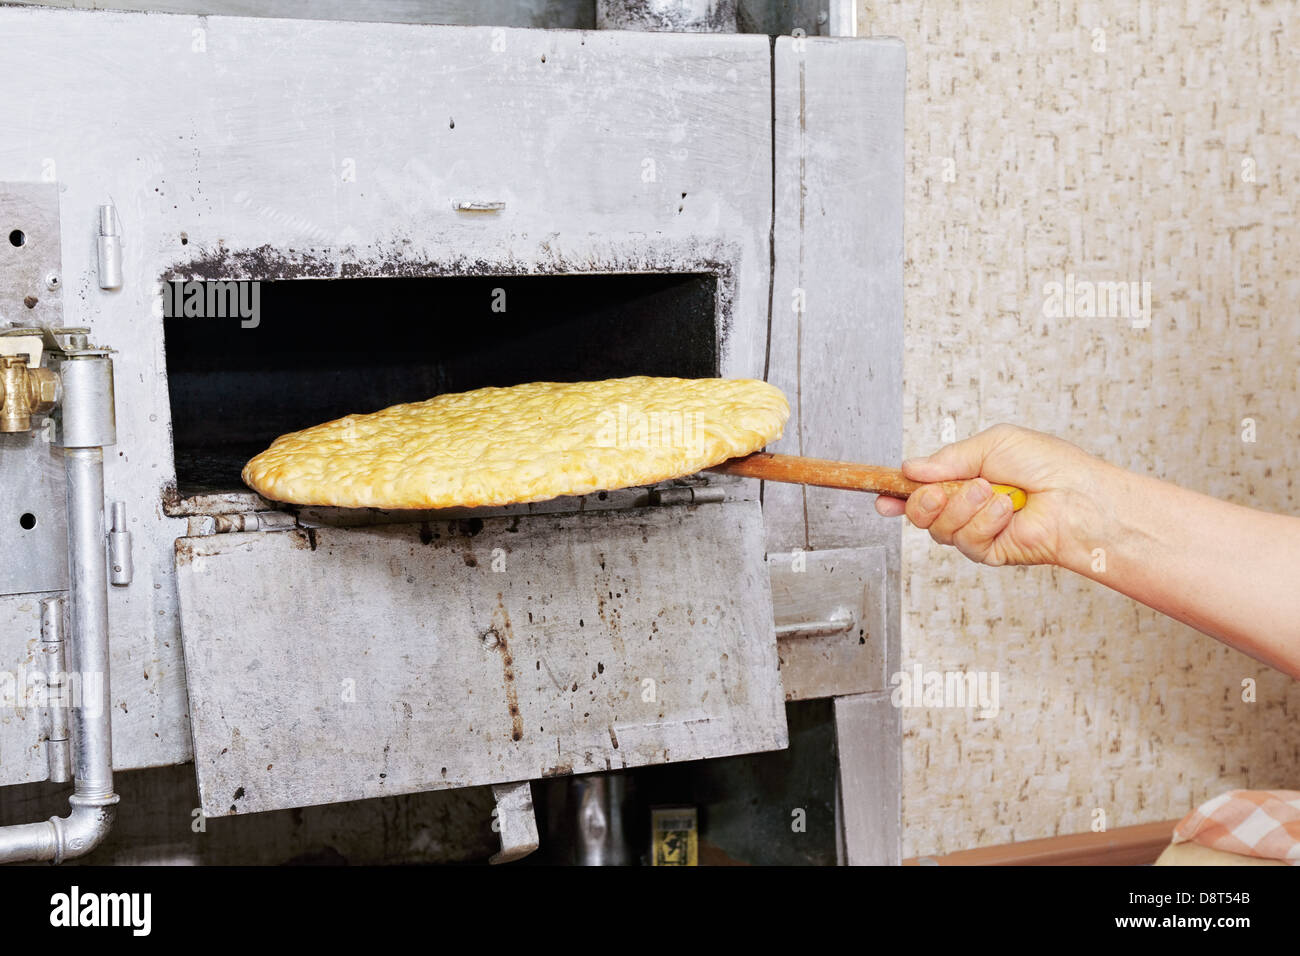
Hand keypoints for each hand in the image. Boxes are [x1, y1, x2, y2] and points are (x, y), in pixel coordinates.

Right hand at [874, 424, 1109, 568]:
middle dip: (923, 502)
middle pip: (919, 513)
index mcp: (963, 477)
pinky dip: (984, 521)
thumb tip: (910, 468)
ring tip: (991, 492)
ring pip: (939, 528)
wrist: (1077, 495)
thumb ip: (948, 458)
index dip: (897, 494)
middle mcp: (964, 506)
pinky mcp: (988, 551)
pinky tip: (1005, 510)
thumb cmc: (1047, 465)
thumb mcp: (992, 444)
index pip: (919, 488)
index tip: (882, 495)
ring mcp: (975, 531)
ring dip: (962, 507)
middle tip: (939, 492)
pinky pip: (966, 541)